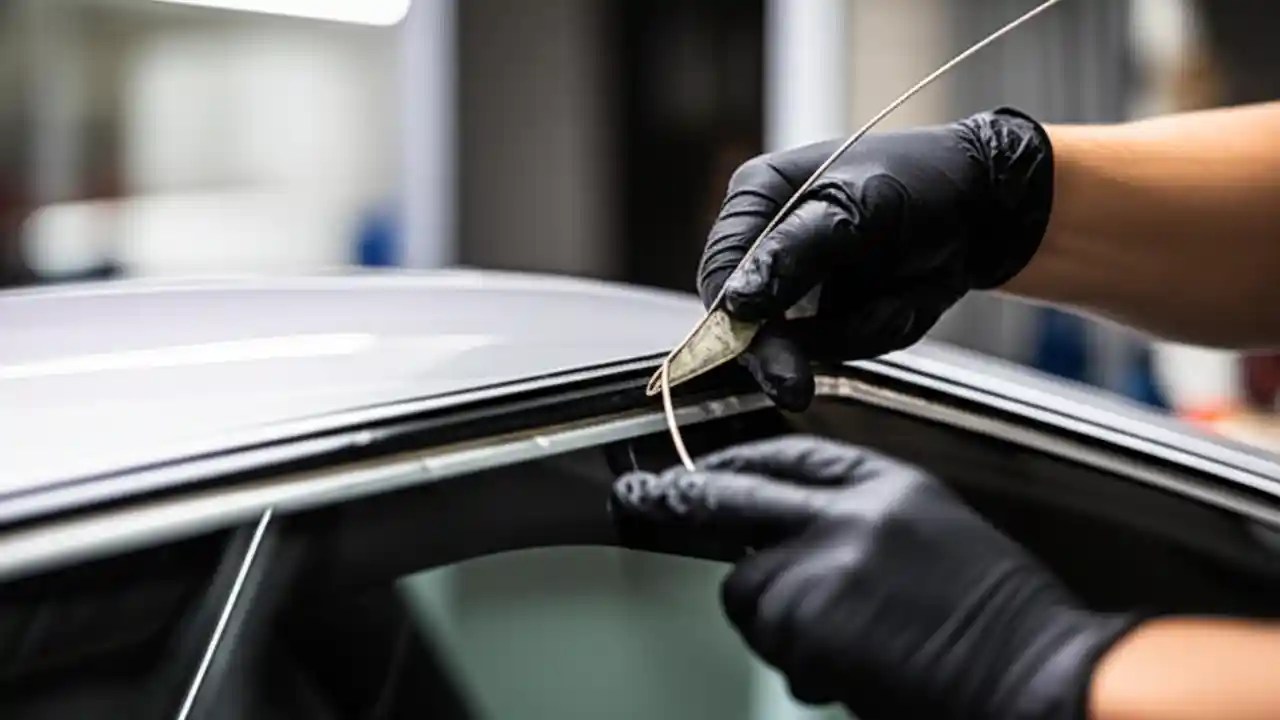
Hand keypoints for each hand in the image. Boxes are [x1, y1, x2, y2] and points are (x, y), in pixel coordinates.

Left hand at [612, 436, 1138, 719]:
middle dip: (680, 496)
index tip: (697, 466)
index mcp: (886, 484)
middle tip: (644, 496)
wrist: (1038, 676)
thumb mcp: (932, 529)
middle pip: (732, 495)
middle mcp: (847, 517)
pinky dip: (787, 651)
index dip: (732, 461)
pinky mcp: (809, 627)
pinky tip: (841, 660)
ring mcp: (823, 571)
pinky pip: (767, 635)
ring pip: (744, 583)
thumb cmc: (995, 615)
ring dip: (766, 609)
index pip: (784, 456)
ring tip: (834, 632)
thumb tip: (784, 523)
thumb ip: (855, 514)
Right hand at [701, 109, 1053, 409]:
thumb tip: (737, 301)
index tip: (756, 350)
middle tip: (795, 389)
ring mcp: (802, 284)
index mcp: (759, 197)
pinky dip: (876, 332)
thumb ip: (794, 253)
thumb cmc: (923, 184)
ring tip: (897, 294)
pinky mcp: (832, 314)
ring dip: (852, 332)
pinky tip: (903, 298)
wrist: (987, 209)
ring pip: (797, 345)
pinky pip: (839, 349)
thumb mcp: (859, 210)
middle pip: (745, 320)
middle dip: (786, 350)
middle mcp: (769, 242)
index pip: (720, 270)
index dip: (729, 319)